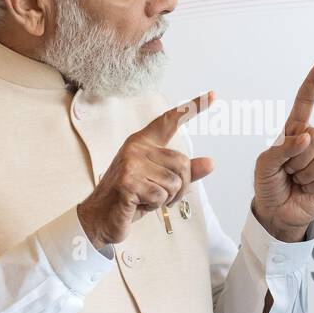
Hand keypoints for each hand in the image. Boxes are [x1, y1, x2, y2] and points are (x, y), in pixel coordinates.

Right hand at [77, 91, 213, 249]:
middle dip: (179, 187)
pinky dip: (155, 206)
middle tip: (160, 196)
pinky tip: (138, 204)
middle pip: (182, 163)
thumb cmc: (131, 198)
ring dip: (166, 198)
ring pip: (174, 182)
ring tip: (145, 199)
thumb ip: (185, 172)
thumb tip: (211, 163)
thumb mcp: (161, 183)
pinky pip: (161, 196)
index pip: (170, 121)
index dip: (193, 107)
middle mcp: (136, 148)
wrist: (101, 218)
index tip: (213, 95)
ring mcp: (131, 163)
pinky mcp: (128, 181)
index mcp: (143, 142)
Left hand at [252, 61, 313, 240]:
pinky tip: (307, 188)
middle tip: (288, 170)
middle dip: (296, 157)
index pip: (305, 103)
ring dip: (303, 173)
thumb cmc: (269, 185)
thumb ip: (282, 148)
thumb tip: (307, 137)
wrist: (277, 212)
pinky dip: (312, 184)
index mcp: (294, 131)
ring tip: (297, 180)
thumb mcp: (264, 164)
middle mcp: (313, 140)